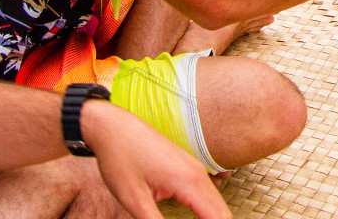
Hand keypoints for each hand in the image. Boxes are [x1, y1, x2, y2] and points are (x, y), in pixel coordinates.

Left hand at [84, 100, 231, 218]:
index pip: (215, 217)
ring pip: (217, 203)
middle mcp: (197, 174)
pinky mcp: (189, 168)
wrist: (115, 128)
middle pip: (222, 211)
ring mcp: (195, 169)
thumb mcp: (133, 198)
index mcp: (187, 181)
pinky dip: (209, 211)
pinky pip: (208, 194)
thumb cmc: (121, 158)